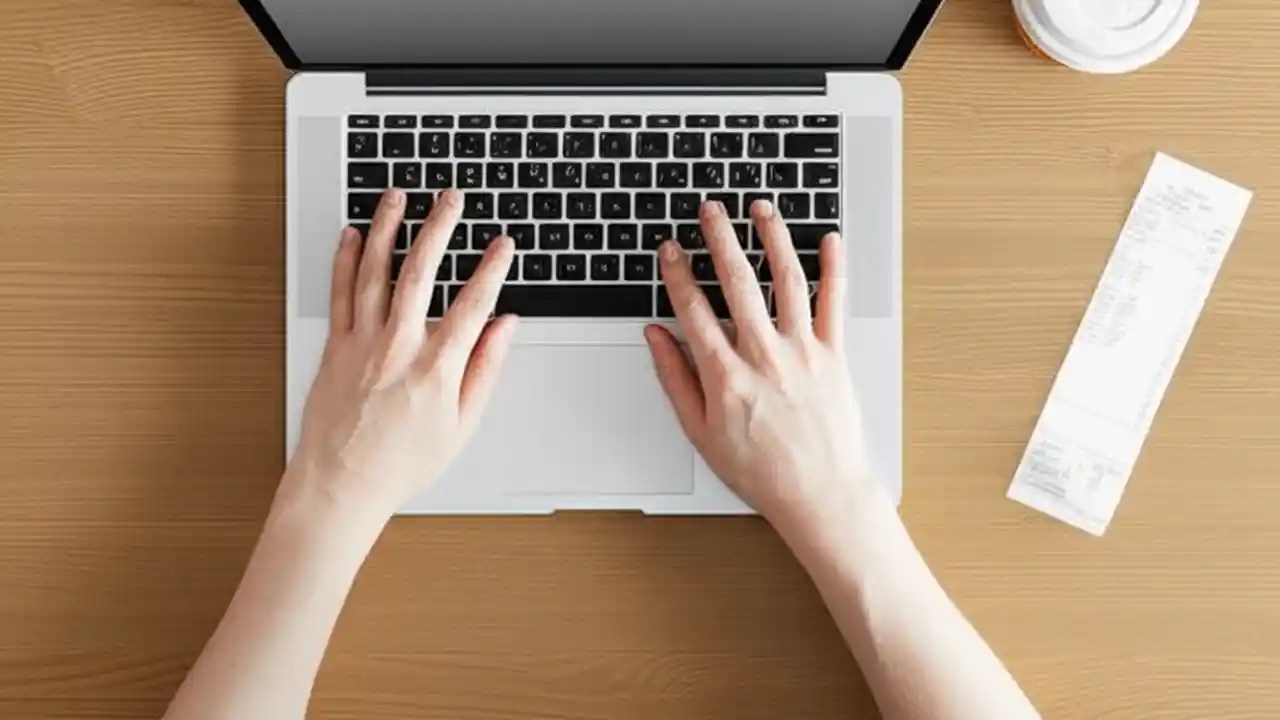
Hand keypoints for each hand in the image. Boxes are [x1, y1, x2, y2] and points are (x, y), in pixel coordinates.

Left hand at [282, 188, 516, 519]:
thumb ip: (485, 370)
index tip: (502, 245)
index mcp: (436, 369)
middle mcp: (397, 347)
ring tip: (398, 198)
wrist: (339, 486)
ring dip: (388, 228)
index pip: (472, 304)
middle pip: (420, 272)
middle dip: (439, 228)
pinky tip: (354, 236)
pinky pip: (340, 293)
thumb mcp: (461, 425)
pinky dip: (346, 260)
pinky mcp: (335, 347)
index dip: (491, 269)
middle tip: (450, 198)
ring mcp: (361, 343)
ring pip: (375, 272)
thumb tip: (504, 329)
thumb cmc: (400, 464)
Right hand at [645, 200, 884, 538]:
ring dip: (772, 237)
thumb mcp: (700, 431)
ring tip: (761, 209)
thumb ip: (676, 378)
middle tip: (710, 209)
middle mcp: (764, 355)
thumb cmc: (761, 470)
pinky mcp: (834, 354)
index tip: (670, 249)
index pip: (693, 310)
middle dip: (720, 238)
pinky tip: (830, 240)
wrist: (820, 492)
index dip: (678, 274)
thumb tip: (656, 336)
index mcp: (726, 375)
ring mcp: (802, 351)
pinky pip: (834, 302)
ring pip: (786, 279)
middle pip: (737, 281)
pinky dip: (834, 268)